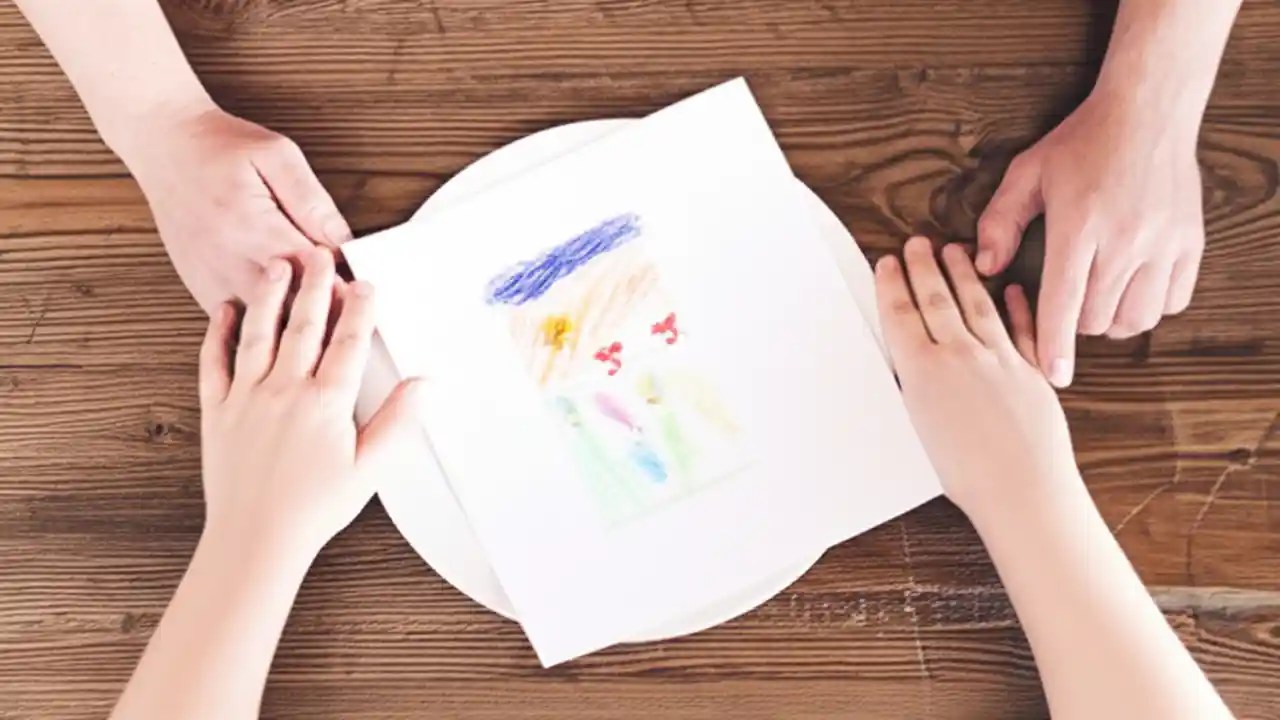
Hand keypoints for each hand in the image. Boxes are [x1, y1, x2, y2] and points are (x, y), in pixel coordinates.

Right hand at [121, 102, 351, 312]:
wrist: (164, 145)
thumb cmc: (220, 147)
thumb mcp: (277, 156)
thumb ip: (313, 201)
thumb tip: (345, 241)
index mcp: (251, 225)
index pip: (311, 270)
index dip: (343, 282)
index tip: (366, 293)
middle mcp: (227, 259)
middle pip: (289, 305)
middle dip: (325, 310)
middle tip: (353, 314)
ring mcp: (210, 279)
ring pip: (263, 323)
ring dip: (295, 322)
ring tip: (325, 321)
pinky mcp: (200, 288)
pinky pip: (239, 323)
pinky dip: (265, 325)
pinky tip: (287, 322)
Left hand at [198, 248, 419, 555]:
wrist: (255, 538)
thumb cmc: (313, 509)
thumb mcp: (369, 469)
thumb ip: (397, 422)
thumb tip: (423, 387)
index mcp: (325, 404)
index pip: (348, 343)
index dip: (360, 309)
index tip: (366, 285)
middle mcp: (284, 391)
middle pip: (304, 326)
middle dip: (316, 285)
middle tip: (321, 254)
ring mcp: (247, 398)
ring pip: (258, 334)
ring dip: (269, 296)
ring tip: (277, 266)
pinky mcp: (217, 411)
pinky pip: (214, 362)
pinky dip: (217, 333)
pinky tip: (225, 311)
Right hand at [875, 237, 1079, 518]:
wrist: (1021, 490)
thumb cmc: (966, 477)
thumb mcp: (919, 431)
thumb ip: (916, 391)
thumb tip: (914, 369)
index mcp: (922, 372)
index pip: (901, 315)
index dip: (892, 284)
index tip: (888, 262)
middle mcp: (959, 356)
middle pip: (936, 300)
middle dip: (923, 267)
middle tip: (917, 242)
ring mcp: (998, 359)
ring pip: (976, 304)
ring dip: (962, 275)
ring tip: (954, 251)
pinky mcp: (1030, 370)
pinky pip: (1020, 328)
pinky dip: (1015, 306)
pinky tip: (1010, 289)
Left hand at [976, 92, 1204, 386]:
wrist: (1147, 111)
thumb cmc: (1081, 143)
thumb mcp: (1027, 172)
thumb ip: (1000, 221)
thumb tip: (985, 267)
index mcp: (1079, 225)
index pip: (1064, 303)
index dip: (1054, 344)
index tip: (1052, 374)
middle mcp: (1125, 239)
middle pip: (1098, 319)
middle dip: (1078, 324)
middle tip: (1068, 303)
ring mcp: (1164, 243)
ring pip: (1138, 318)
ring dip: (1114, 320)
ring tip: (1099, 298)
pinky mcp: (1191, 242)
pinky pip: (1173, 301)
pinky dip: (1151, 306)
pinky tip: (1133, 287)